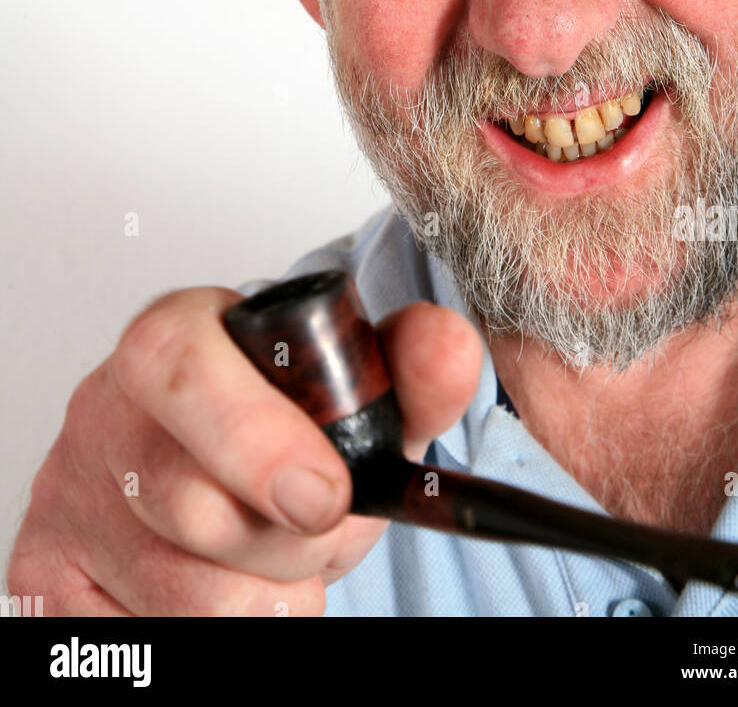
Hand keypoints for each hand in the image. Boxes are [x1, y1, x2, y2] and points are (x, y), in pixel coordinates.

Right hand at [6, 286, 481, 615]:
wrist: (211, 465)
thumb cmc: (278, 425)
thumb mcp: (352, 394)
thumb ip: (406, 369)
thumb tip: (449, 347)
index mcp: (172, 339)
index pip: (181, 367)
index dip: (255, 437)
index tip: (326, 494)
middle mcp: (105, 411)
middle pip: (199, 507)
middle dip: (290, 543)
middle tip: (317, 527)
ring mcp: (70, 494)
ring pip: (185, 592)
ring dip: (263, 597)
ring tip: (272, 559)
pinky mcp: (48, 573)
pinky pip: (149, 638)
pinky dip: (209, 628)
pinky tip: (219, 583)